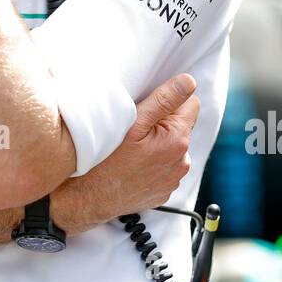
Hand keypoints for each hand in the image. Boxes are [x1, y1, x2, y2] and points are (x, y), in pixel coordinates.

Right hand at [51, 74, 199, 233]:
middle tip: (136, 130)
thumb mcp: (133, 123)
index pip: (191, 105)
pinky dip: (154, 163)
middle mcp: (182, 161)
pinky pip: (165, 168)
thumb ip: (164, 100)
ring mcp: (173, 179)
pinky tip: (134, 165)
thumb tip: (188, 82)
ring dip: (160, 144)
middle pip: (181, 127)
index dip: (170, 102)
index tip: (149, 110)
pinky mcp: (164, 191)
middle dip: (164, 123)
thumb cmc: (106, 161)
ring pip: (173, 148)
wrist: (90, 198)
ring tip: (133, 150)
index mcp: (177, 140)